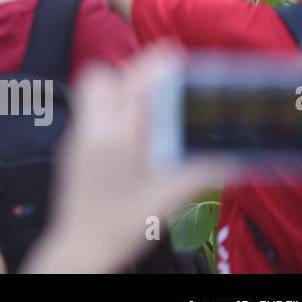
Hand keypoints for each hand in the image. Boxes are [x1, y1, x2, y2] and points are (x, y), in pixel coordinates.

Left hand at [23, 48, 235, 273]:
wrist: (79, 248)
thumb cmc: (122, 228)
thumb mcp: (166, 201)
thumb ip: (198, 173)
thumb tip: (231, 156)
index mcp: (118, 139)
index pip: (135, 84)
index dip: (155, 63)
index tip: (173, 52)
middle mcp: (92, 131)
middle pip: (102, 76)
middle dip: (131, 73)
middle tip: (159, 86)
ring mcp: (76, 137)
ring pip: (90, 92)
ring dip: (117, 89)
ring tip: (145, 108)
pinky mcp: (70, 147)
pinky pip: (87, 111)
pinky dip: (108, 110)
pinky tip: (128, 132)